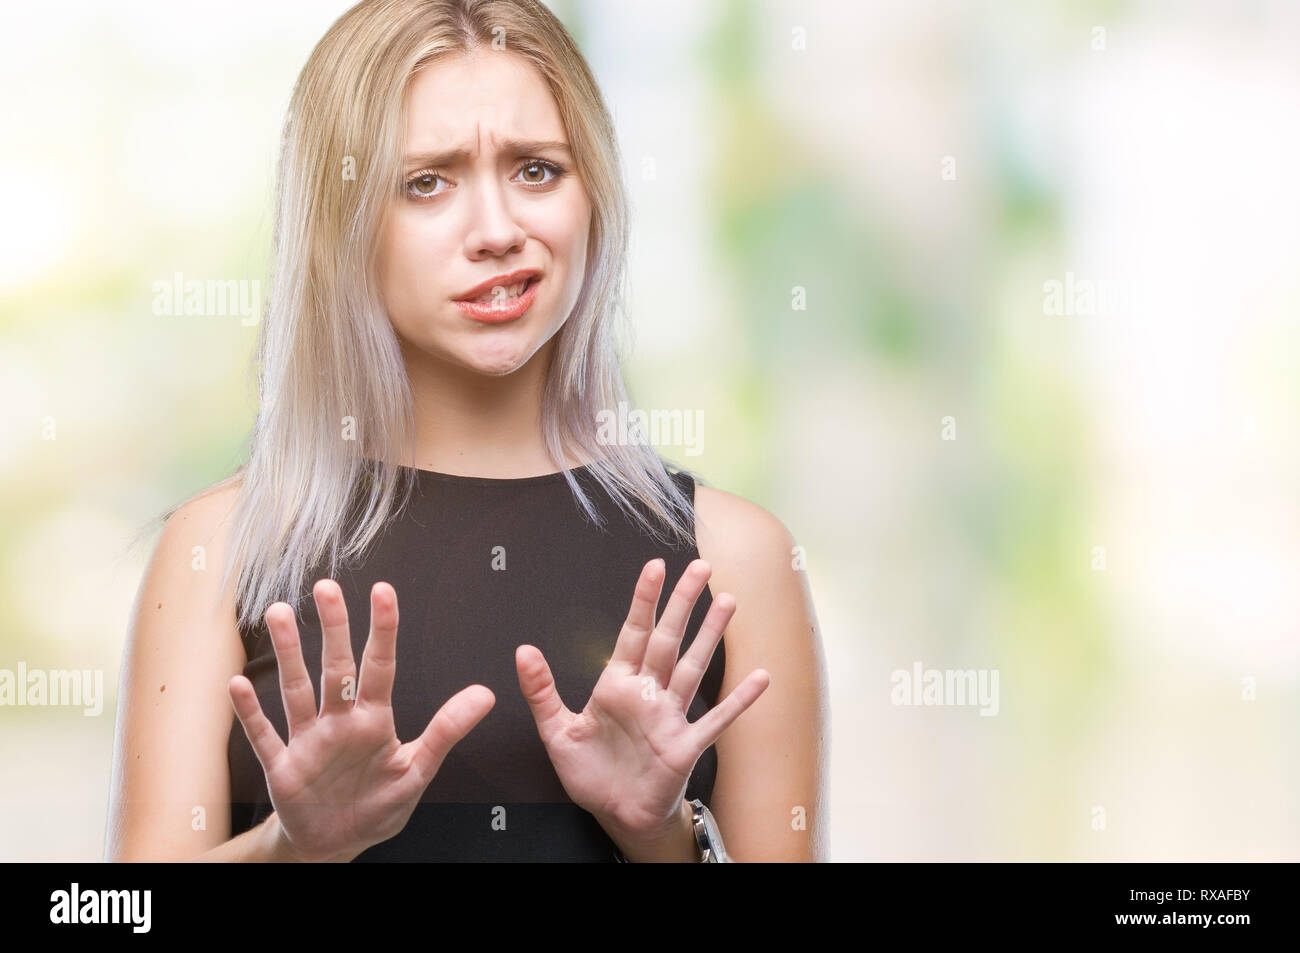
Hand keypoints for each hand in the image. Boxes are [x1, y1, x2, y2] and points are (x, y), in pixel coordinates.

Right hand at [229, 579, 494, 861]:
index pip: (381, 666)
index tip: (384, 590)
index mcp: (374, 721)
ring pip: (297, 690)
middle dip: (333, 628)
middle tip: (327, 587)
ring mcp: (308, 742)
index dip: (383, 629)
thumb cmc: (376, 805)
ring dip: (289, 654)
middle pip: (336, 668)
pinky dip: (251, 712)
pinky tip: (239, 683)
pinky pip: (264, 736)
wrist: (334, 846)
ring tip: (280, 614)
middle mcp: (339, 722)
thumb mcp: (417, 771)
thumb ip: (447, 731)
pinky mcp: (282, 769)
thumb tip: (486, 694)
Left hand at [515, 558, 769, 841]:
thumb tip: (522, 651)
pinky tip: (760, 678)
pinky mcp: (685, 746)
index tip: (654, 567)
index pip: (633, 632)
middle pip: (668, 639)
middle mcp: (648, 694)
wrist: (616, 816)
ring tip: (728, 602)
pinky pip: (716, 719)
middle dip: (683, 602)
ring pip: (693, 668)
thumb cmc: (591, 774)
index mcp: (617, 685)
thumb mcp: (556, 732)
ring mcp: (670, 717)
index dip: (644, 600)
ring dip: (711, 636)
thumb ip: (541, 691)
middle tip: (701, 566)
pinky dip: (739, 700)